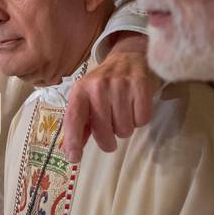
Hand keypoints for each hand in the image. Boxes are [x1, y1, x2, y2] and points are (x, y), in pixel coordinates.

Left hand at [63, 34, 158, 162]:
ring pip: (124, 130)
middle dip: (108, 140)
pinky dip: (140, 119)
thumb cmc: (104, 85)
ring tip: (123, 112)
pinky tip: (135, 106)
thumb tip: (71, 153)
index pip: (74, 118)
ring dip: (125, 128)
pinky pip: (142, 120)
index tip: (74, 158)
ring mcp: (120, 85)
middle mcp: (98, 86)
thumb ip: (80, 125)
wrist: (129, 57)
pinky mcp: (141, 85)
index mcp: (81, 90)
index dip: (73, 140)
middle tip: (111, 128)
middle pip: (104, 132)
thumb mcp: (86, 99)